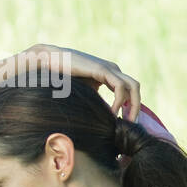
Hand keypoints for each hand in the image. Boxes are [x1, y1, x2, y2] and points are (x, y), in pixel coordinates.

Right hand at [27, 43, 141, 119]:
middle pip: (135, 89)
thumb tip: (104, 121)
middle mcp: (113, 70)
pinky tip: (112, 113)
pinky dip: (119, 102)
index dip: (132, 107)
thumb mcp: (86, 92)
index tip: (128, 123)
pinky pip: (120, 87)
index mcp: (110, 75)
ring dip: (133, 105)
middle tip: (132, 125)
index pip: (130, 91)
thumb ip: (97, 102)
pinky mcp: (103, 69)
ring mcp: (110, 68)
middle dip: (137, 107)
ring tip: (124, 121)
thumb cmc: (64, 78)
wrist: (50, 62)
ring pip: (133, 87)